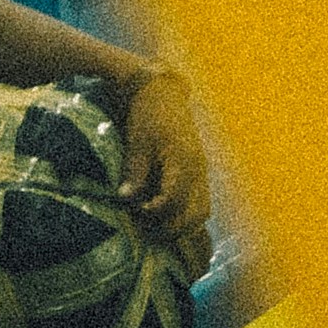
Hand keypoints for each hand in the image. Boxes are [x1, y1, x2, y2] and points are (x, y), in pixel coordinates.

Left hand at [113, 69, 214, 265]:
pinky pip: (200, 205)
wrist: (163, 94)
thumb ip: (135, 170)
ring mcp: (201, 174)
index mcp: (184, 160)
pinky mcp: (198, 175)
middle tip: (146, 233)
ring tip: (156, 231)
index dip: (157, 211)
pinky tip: (166, 222)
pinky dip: (186, 218)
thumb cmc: (149, 114)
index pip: (176, 197)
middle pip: (195, 213)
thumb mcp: (137, 140)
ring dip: (181, 227)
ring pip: (201, 213)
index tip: (138, 213)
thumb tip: (126, 198)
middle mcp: (198, 170)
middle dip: (172, 229)